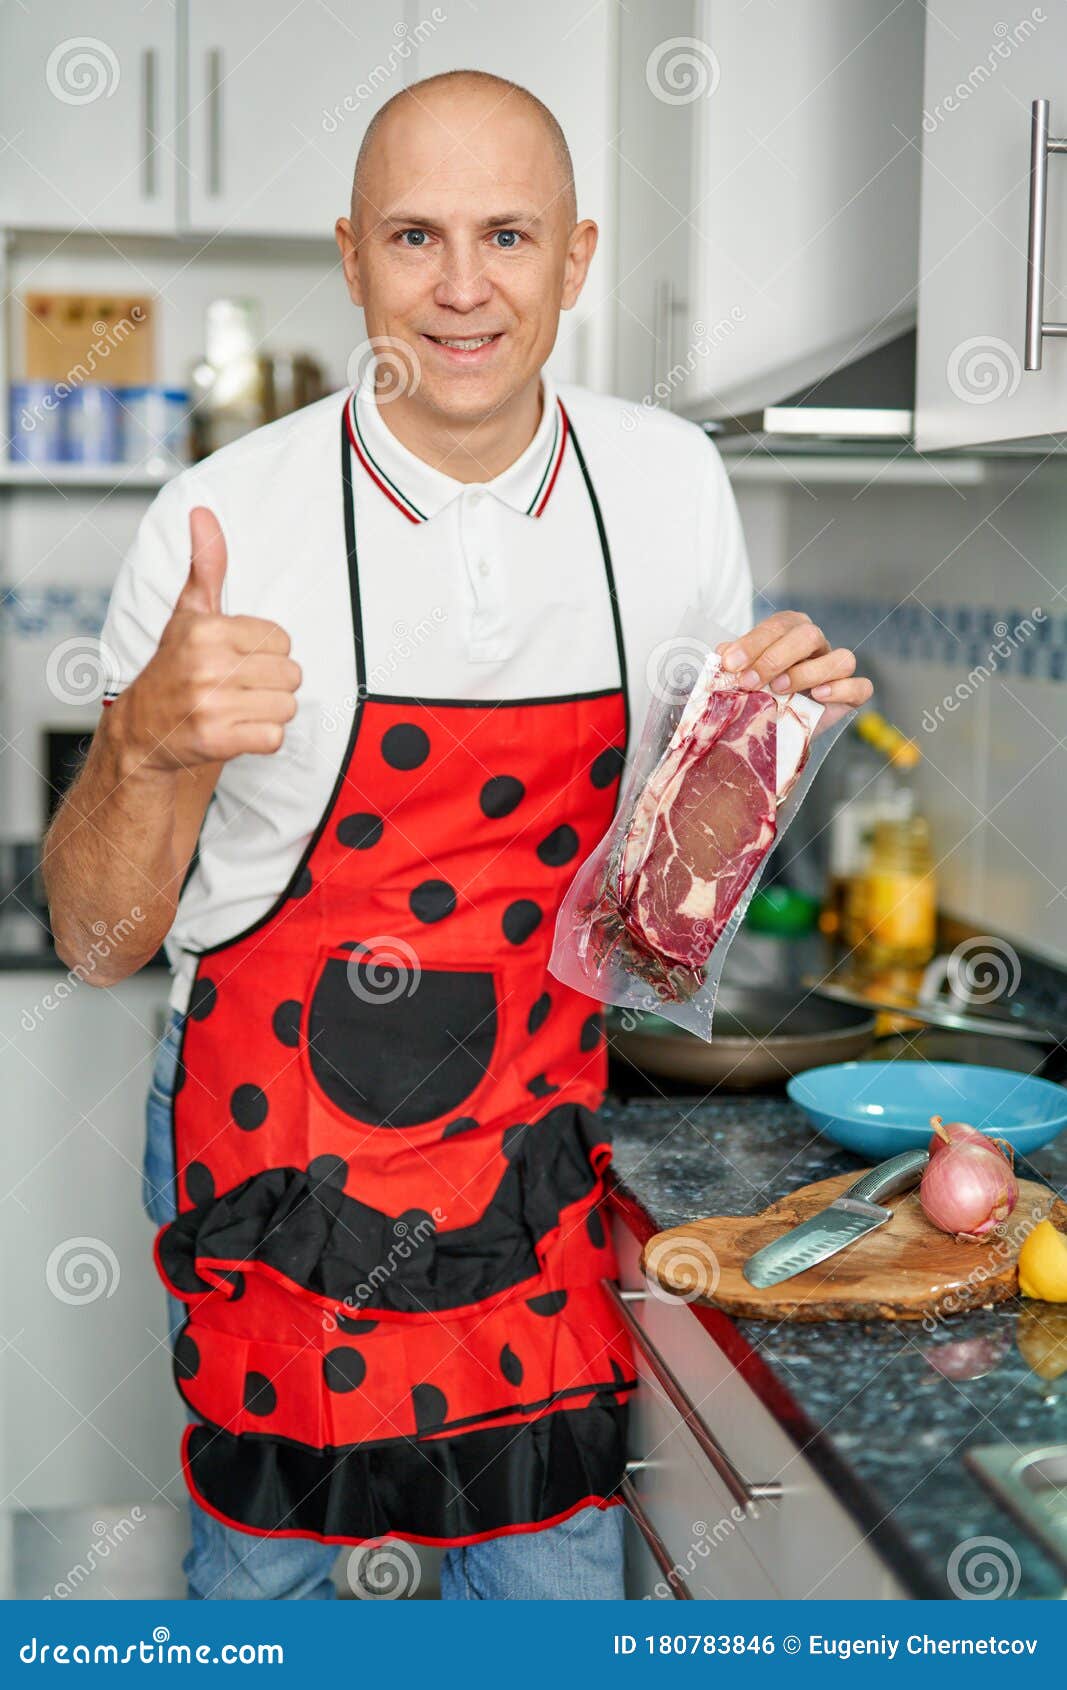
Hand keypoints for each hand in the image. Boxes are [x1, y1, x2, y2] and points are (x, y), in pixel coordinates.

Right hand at [117, 506, 301, 769]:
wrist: (143, 734)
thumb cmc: (174, 670)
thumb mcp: (188, 615)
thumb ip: (205, 567)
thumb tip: (202, 512)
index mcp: (206, 629)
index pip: (282, 640)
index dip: (266, 653)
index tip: (237, 661)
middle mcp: (206, 665)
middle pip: (291, 674)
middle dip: (272, 684)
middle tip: (239, 689)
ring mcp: (211, 704)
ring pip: (286, 706)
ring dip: (269, 713)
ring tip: (238, 709)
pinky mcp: (217, 740)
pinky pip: (275, 737)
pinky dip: (262, 739)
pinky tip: (237, 731)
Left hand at [718, 611, 871, 707]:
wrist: (770, 729)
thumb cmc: (754, 695)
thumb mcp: (738, 678)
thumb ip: (731, 665)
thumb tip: (722, 654)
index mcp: (789, 631)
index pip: (777, 626)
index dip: (753, 643)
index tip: (731, 664)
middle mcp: (816, 644)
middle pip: (809, 635)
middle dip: (775, 658)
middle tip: (750, 682)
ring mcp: (836, 668)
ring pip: (840, 658)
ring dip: (807, 673)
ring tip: (779, 691)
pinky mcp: (851, 695)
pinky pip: (861, 686)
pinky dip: (842, 689)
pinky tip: (818, 696)